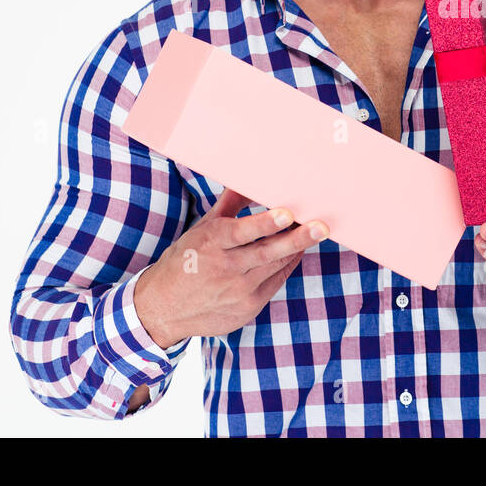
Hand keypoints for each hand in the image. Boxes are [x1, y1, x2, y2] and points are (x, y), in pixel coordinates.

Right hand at [133, 187, 327, 349]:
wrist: (163, 308)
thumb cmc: (186, 260)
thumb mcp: (201, 230)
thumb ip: (228, 206)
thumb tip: (246, 177)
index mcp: (210, 243)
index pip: (242, 232)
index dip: (266, 223)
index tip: (288, 213)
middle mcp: (224, 269)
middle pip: (267, 252)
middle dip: (297, 238)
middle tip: (321, 227)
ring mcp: (237, 292)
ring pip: (276, 266)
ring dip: (296, 249)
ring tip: (315, 232)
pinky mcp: (247, 308)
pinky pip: (275, 282)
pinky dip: (286, 265)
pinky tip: (295, 252)